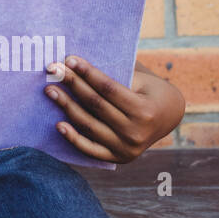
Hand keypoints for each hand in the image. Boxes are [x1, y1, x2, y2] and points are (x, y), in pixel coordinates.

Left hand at [44, 55, 185, 162]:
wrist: (168, 116)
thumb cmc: (150, 90)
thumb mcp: (142, 79)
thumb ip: (116, 74)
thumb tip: (78, 63)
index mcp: (144, 110)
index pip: (108, 89)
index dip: (87, 73)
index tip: (68, 59)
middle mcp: (135, 132)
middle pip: (96, 105)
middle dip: (72, 84)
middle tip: (52, 69)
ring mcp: (126, 148)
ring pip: (89, 125)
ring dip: (66, 106)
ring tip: (50, 90)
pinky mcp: (117, 158)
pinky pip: (91, 149)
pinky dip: (73, 138)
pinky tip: (58, 124)